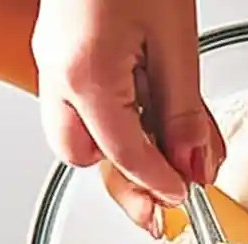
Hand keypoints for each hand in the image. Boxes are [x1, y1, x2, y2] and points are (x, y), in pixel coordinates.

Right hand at [32, 0, 224, 236]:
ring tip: (168, 141)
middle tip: (173, 177)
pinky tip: (149, 109)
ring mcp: (53, 61)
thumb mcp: (176, 43)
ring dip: (119, 145)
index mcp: (85, 75)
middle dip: (128, 171)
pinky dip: (114, 116)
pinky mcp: (59, 51)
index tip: (186, 195)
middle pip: (84, 155)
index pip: (126, 156)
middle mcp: (57, 73)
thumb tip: (195, 164)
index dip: (162, 183)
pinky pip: (80, 102)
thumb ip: (185, 113)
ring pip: (75, 133)